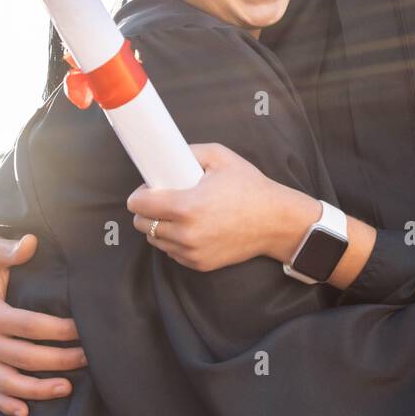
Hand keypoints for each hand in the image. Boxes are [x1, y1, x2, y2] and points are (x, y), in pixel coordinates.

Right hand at [0, 235, 85, 415]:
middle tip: (88, 356)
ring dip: (38, 389)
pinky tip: (26, 412)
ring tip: (67, 387)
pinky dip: (7, 405)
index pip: (29, 326)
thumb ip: (10, 248)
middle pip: (26, 357)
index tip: (82, 328)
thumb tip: (31, 242)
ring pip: (10, 382)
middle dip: (60, 359)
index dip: (58, 330)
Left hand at [128, 143, 319, 271]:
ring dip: (159, 227)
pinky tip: (191, 228)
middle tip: (161, 200)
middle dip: (146, 211)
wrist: (275, 221)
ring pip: (155, 240)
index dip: (139, 195)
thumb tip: (167, 155)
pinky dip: (175, 241)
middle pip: (142, 225)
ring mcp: (192, 252)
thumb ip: (190, 152)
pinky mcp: (199, 263)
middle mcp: (186, 233)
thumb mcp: (221, 157)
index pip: (139, 205)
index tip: (146, 189)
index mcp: (186, 206)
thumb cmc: (250, 187)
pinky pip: (172, 253)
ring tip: (176, 214)